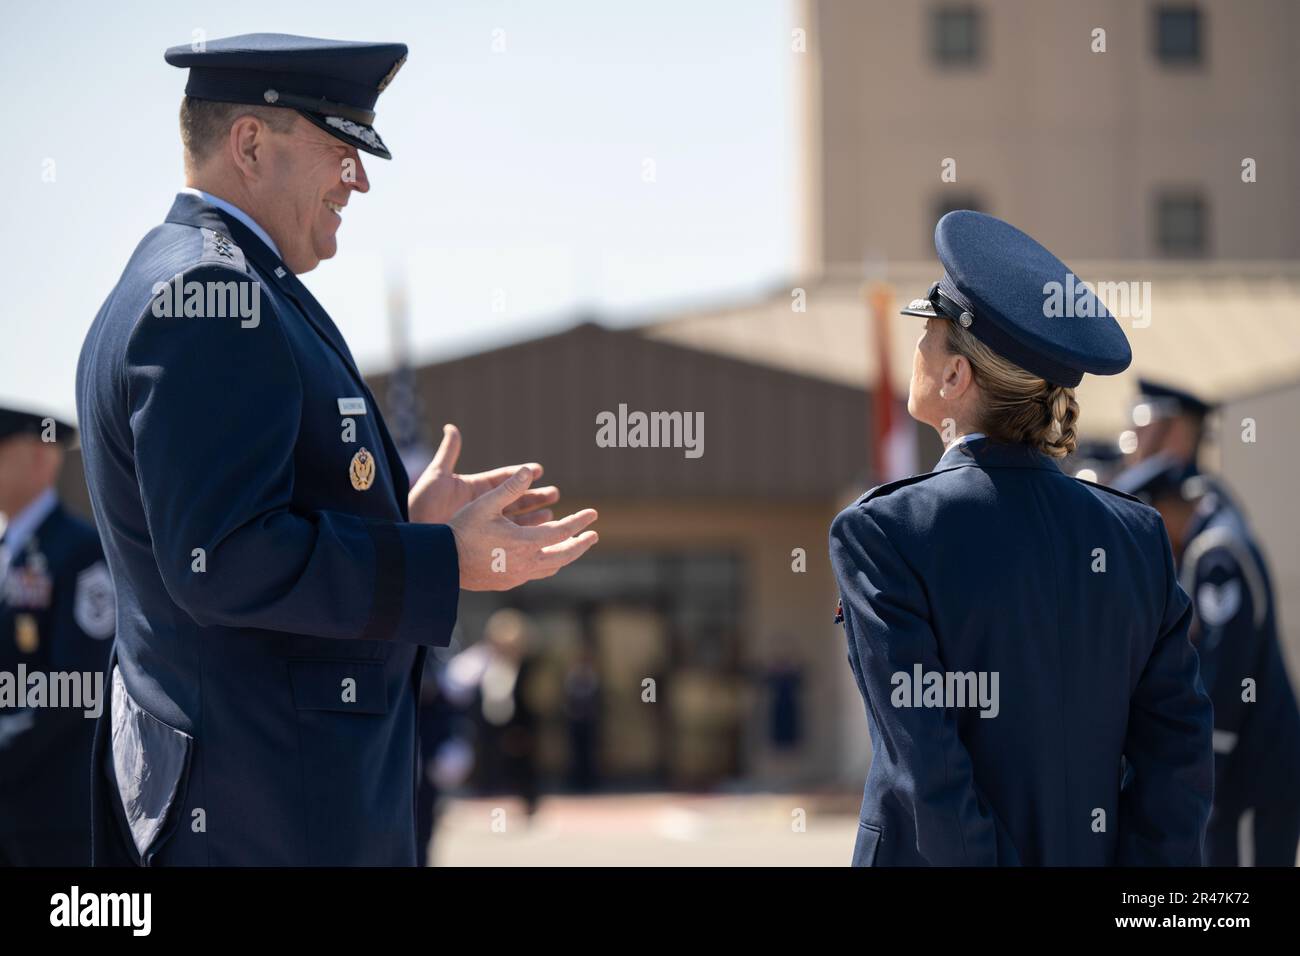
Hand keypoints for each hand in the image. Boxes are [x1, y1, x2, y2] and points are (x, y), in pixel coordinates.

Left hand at [408, 424, 559, 526]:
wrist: (414, 530)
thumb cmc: (422, 502)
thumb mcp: (437, 475)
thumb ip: (448, 452)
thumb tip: (451, 427)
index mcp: (475, 486)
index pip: (504, 478)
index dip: (522, 474)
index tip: (539, 470)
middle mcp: (482, 504)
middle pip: (515, 498)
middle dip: (536, 496)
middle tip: (555, 493)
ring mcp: (483, 522)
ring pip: (515, 519)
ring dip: (534, 517)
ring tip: (552, 515)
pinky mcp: (482, 538)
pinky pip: (507, 537)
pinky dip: (523, 536)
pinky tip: (537, 536)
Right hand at [448, 466, 598, 590]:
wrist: (442, 562)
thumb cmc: (462, 529)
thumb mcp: (485, 503)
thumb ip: (509, 488)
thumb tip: (528, 470)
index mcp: (525, 542)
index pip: (562, 531)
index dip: (579, 521)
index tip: (593, 514)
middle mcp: (527, 562)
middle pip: (564, 554)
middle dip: (582, 544)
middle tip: (593, 535)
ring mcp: (518, 575)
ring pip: (552, 567)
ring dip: (565, 555)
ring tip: (573, 545)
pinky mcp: (509, 583)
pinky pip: (537, 573)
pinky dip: (548, 563)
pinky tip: (546, 557)